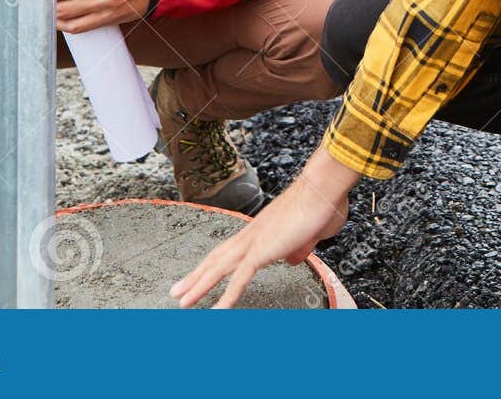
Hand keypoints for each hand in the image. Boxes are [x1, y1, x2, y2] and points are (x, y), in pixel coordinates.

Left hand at [171, 148, 359, 307]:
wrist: (323, 188)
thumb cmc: (321, 204)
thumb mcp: (310, 233)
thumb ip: (300, 247)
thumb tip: (294, 258)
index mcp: (261, 229)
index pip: (229, 250)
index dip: (212, 264)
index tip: (201, 274)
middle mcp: (252, 234)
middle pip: (216, 258)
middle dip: (195, 276)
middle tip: (178, 291)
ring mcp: (255, 241)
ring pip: (219, 268)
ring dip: (199, 286)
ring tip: (183, 302)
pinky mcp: (262, 250)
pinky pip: (240, 279)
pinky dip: (227, 297)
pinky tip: (218, 312)